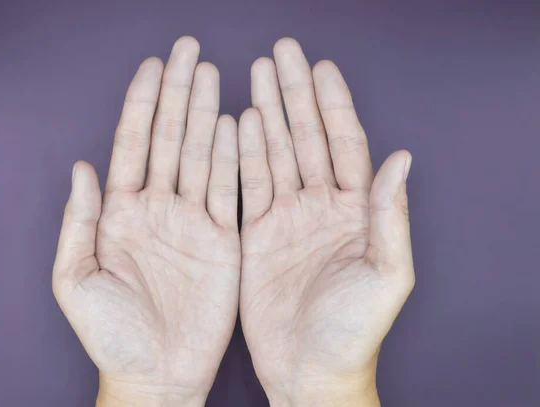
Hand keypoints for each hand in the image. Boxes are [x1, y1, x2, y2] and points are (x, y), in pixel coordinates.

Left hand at [52, 37, 240, 406]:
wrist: (158, 373)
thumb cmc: (112, 335)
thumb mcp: (76, 280)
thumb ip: (77, 222)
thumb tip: (80, 167)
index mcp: (120, 214)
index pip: (133, 145)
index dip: (142, 104)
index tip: (153, 65)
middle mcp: (158, 209)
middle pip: (170, 139)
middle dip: (178, 94)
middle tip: (189, 51)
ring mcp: (192, 221)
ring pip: (202, 156)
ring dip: (207, 114)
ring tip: (212, 75)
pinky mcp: (223, 239)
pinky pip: (228, 190)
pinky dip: (234, 157)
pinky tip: (236, 123)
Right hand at [238, 38, 413, 405]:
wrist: (309, 371)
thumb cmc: (353, 331)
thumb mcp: (386, 276)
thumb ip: (391, 217)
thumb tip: (402, 159)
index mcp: (355, 213)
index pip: (345, 145)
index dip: (333, 105)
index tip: (319, 67)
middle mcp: (321, 208)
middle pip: (307, 138)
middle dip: (295, 95)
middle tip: (281, 53)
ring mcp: (287, 219)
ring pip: (275, 154)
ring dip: (266, 114)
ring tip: (255, 75)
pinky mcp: (257, 236)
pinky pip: (248, 185)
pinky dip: (241, 154)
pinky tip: (235, 123)